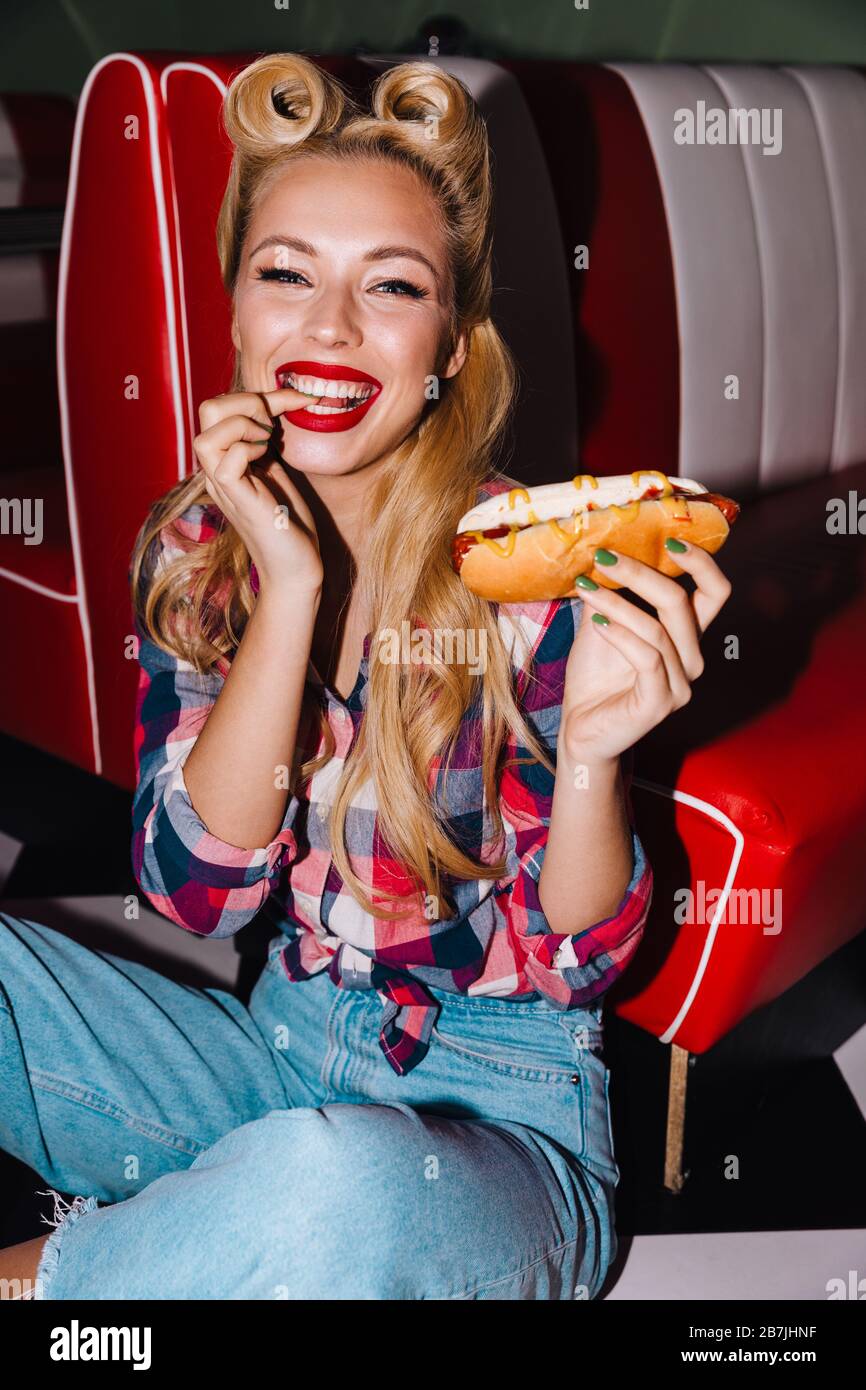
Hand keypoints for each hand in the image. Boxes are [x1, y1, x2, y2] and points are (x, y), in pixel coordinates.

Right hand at [193, 387, 323, 593]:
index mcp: (223, 460)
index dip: (261, 394)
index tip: (297, 399)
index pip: (223, 407)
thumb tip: (277, 404)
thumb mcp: (277, 468)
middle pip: (206, 410)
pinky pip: (227, 458)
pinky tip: (268, 458)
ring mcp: (222, 486)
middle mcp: (215, 470)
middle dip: (247, 402)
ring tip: (268, 443)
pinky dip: (250, 448)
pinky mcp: (236, 499)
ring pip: (207, 434)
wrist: (296, 568)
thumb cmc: (290, 523)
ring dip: (245, 426)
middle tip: (274, 425)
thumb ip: (267, 440)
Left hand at [559, 543, 732, 765]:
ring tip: (586, 588)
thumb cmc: (594, 676)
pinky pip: (647, 658)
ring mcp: (680, 683)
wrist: (581, 728)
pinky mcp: (660, 703)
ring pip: (658, 628)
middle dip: (641, 573)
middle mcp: (691, 657)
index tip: (668, 537)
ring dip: (617, 603)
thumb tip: (601, 547)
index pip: (715, 591)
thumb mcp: (602, 623)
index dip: (702, 562)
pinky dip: (620, 634)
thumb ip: (611, 592)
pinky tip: (595, 623)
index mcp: (687, 635)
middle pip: (682, 602)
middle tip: (603, 556)